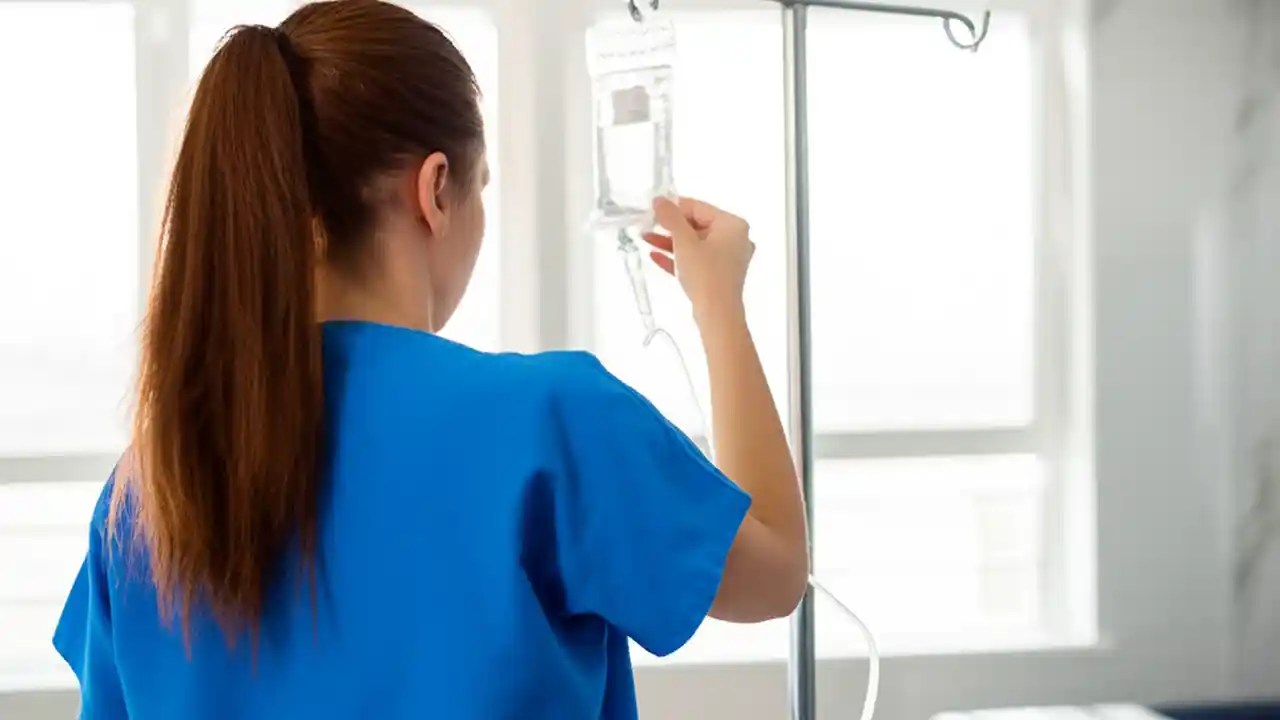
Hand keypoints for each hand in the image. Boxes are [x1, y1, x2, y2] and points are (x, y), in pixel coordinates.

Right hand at [645, 196, 754, 323]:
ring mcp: (728, 258)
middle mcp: (735, 239)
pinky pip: (697, 260)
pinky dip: (679, 257)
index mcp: (732, 225)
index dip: (674, 208)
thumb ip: (671, 218)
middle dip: (670, 227)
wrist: (717, 314)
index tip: (654, 210)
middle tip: (648, 226)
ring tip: (646, 239)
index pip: (699, 208)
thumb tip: (660, 200)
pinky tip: (656, 256)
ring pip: (695, 244)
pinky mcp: (720, 275)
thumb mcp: (684, 242)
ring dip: (670, 242)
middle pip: (697, 225)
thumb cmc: (705, 274)